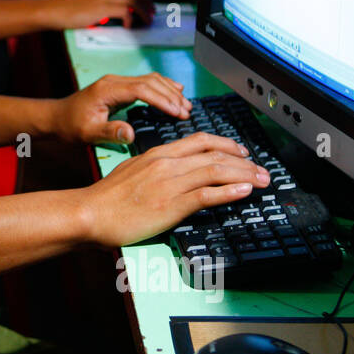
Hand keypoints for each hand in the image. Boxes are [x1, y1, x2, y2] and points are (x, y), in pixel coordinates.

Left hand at [55, 72, 189, 144]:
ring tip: (186, 105)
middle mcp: (113, 82)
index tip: (177, 112)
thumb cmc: (70, 126)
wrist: (57, 118)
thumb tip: (130, 134)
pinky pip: (145, 82)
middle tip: (187, 112)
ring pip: (150, 80)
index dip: (162, 100)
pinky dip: (162, 87)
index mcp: (107, 90)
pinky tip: (174, 92)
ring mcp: (117, 82)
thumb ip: (109, 132)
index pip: (142, 89)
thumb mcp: (88, 133)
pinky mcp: (119, 87)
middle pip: (150, 82)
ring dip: (169, 90)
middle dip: (170, 96)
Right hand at [57, 0, 153, 26]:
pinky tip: (128, 25)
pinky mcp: (103, 6)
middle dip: (146, 3)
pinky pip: (125, 11)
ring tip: (146, 21)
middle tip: (152, 13)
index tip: (147, 5)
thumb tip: (122, 8)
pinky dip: (131, 19)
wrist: (54, 11)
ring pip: (133, 0)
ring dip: (143, 12)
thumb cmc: (69, 8)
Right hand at [85, 133, 270, 246]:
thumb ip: (155, 169)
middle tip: (263, 170)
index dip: (227, 145)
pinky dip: (229, 192)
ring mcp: (170, 183)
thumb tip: (172, 174)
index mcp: (158, 154)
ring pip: (217, 172)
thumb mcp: (133, 171)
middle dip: (245, 162)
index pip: (201, 141)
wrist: (90, 212)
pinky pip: (207, 195)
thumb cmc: (107, 198)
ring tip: (262, 181)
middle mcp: (168, 164)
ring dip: (245, 176)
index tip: (242, 153)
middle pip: (215, 155)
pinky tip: (244, 192)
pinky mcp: (171, 204)